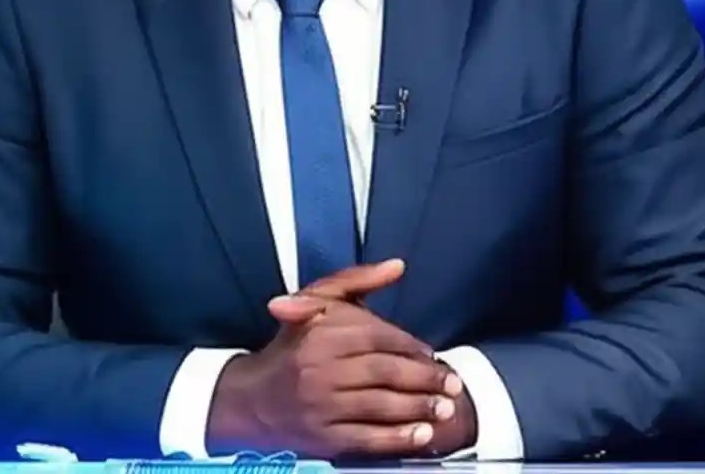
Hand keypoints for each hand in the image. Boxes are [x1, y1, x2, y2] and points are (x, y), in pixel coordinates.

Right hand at [276, 262, 478, 457]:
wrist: (252, 398)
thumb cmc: (292, 348)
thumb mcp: (316, 303)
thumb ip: (357, 281)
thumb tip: (397, 266)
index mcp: (320, 333)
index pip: (377, 337)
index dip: (411, 346)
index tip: (432, 354)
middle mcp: (318, 369)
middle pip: (385, 372)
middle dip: (425, 379)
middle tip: (452, 383)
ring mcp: (320, 405)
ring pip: (381, 405)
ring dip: (419, 408)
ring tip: (445, 408)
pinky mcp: (322, 437)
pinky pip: (368, 438)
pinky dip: (398, 438)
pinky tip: (421, 434)